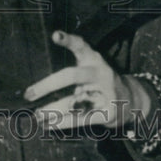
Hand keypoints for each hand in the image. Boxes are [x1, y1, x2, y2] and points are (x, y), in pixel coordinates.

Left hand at [24, 31, 149, 130]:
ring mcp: (106, 92)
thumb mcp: (88, 71)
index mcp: (93, 59)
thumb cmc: (98, 84)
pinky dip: (62, 123)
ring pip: (74, 101)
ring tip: (37, 115)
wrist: (131, 101)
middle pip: (71, 75)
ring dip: (52, 109)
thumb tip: (36, 88)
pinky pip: (81, 119)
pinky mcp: (108, 111)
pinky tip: (49, 125)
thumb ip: (68, 74)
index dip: (68, 40)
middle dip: (48, 85)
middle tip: (29, 94)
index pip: (80, 45)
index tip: (55, 35)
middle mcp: (100, 72)